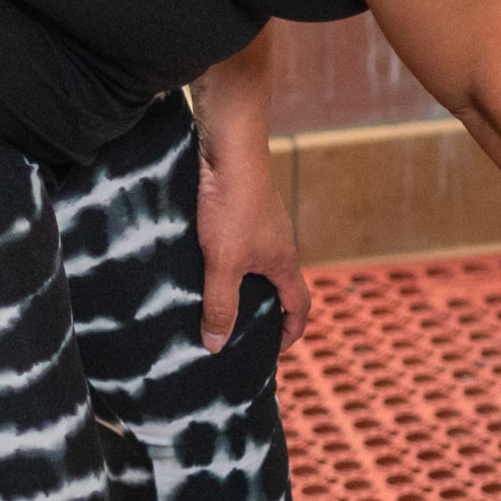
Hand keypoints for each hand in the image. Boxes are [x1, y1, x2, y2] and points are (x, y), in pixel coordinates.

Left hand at [192, 114, 310, 352]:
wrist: (229, 149)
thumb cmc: (233, 205)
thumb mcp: (223, 263)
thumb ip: (220, 304)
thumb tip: (216, 345)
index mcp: (284, 262)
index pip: (300, 307)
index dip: (290, 333)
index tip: (272, 351)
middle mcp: (280, 244)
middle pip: (281, 286)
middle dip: (264, 311)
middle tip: (238, 330)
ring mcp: (264, 225)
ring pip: (259, 264)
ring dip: (244, 285)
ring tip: (214, 299)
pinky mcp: (245, 210)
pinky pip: (243, 244)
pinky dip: (230, 261)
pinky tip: (201, 262)